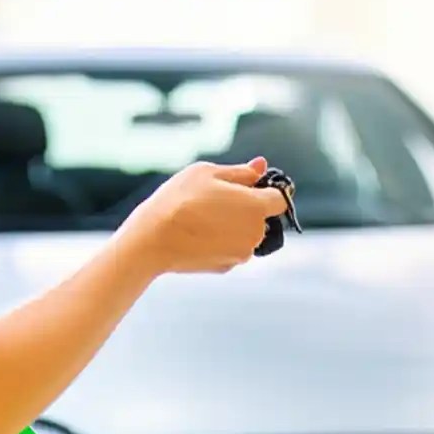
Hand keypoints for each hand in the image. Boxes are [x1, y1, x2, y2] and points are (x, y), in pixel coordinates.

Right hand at [119, 157, 288, 275]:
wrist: (152, 240)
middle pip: (263, 217)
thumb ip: (241, 172)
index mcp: (256, 207)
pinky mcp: (227, 267)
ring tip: (202, 216)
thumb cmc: (178, 200)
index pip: (281, 198)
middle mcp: (256, 234)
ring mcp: (242, 254)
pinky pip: (231, 248)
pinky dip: (221, 241)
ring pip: (246, 234)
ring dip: (233, 225)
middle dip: (247, 207)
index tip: (253, 186)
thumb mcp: (208, 173)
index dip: (270, 190)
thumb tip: (262, 165)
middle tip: (216, 198)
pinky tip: (198, 234)